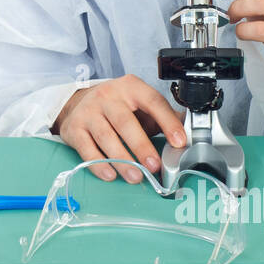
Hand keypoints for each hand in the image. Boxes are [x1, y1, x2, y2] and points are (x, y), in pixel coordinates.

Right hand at [51, 74, 186, 182]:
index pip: (153, 101)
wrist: (78, 103)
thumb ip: (162, 116)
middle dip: (141, 146)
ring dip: (122, 160)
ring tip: (135, 176)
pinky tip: (110, 174)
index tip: (179, 142)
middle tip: (154, 166)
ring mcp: (88, 112)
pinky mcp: (74, 128)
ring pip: (106, 138)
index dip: (167, 122)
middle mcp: (107, 96)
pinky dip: (99, 164)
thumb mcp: (139, 104)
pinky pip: (86, 149)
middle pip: (125, 122)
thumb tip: (190, 131)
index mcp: (130, 87)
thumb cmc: (115, 107)